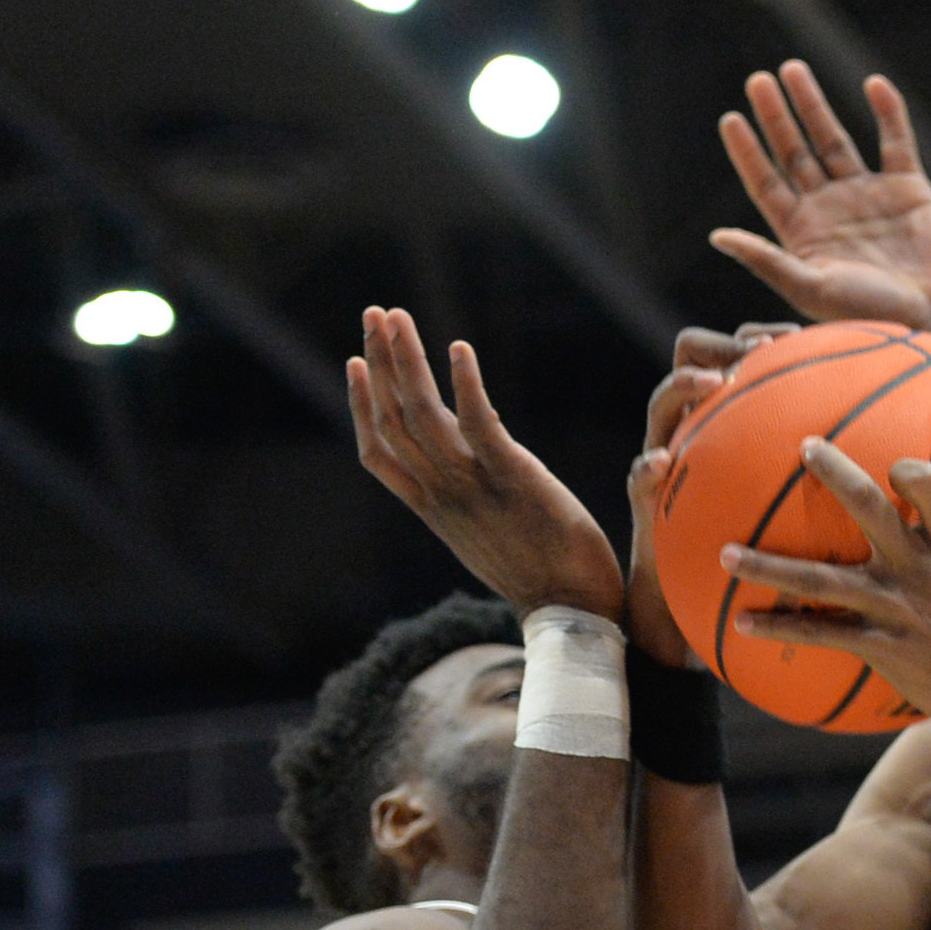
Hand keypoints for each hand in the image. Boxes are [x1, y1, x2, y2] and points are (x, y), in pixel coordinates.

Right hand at [349, 306, 622, 621]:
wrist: (573, 617)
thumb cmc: (538, 578)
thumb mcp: (484, 535)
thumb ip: (464, 495)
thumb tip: (457, 465)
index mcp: (434, 510)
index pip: (379, 454)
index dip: (362, 405)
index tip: (357, 362)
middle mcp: (444, 496)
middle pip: (395, 420)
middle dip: (382, 362)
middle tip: (374, 312)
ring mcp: (475, 488)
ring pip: (424, 416)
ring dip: (409, 361)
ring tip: (397, 316)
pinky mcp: (515, 480)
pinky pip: (481, 425)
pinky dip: (466, 385)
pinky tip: (458, 348)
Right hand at [626, 322, 796, 665]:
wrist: (695, 587)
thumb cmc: (752, 538)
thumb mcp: (784, 500)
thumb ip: (814, 466)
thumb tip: (885, 446)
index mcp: (725, 415)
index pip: (736, 351)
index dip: (761, 335)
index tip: (798, 336)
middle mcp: (692, 423)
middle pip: (692, 354)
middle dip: (721, 344)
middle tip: (754, 353)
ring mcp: (662, 451)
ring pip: (662, 401)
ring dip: (684, 386)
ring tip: (713, 384)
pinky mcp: (643, 494)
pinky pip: (638, 474)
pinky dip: (647, 465)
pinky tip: (662, 463)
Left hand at [714, 61, 930, 335]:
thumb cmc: (871, 316)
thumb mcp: (810, 289)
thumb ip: (765, 259)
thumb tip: (717, 237)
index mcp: (803, 234)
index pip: (766, 183)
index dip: (747, 152)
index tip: (730, 119)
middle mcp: (831, 210)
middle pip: (795, 153)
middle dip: (776, 117)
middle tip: (758, 80)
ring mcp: (869, 196)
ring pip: (835, 140)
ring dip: (815, 105)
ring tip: (792, 69)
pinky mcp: (909, 189)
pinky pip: (895, 142)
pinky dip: (888, 113)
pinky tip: (873, 84)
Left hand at [725, 442, 930, 748]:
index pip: (928, 483)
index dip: (906, 466)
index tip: (887, 454)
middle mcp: (920, 567)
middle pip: (868, 509)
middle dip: (833, 473)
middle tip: (802, 446)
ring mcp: (895, 607)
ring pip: (822, 577)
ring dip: (768, 564)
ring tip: (723, 551)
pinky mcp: (879, 645)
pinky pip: (819, 632)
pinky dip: (779, 626)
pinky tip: (741, 620)